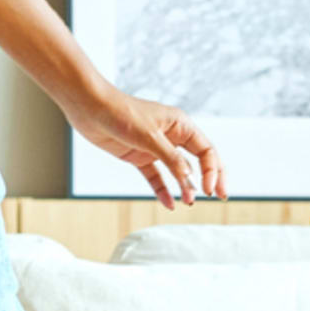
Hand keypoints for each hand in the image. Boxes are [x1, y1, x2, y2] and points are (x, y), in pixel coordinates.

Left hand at [72, 86, 225, 206]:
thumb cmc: (120, 112)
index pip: (206, 151)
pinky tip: (169, 204)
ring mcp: (155, 147)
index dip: (212, 171)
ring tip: (189, 203)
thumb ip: (170, 158)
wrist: (89, 107)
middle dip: (210, 178)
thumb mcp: (149, 136)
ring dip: (184, 187)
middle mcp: (171, 136)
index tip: (209, 190)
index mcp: (180, 125)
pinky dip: (162, 189)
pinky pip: (155, 176)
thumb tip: (189, 178)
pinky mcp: (139, 156)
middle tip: (220, 197)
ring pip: (177, 171)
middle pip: (198, 160)